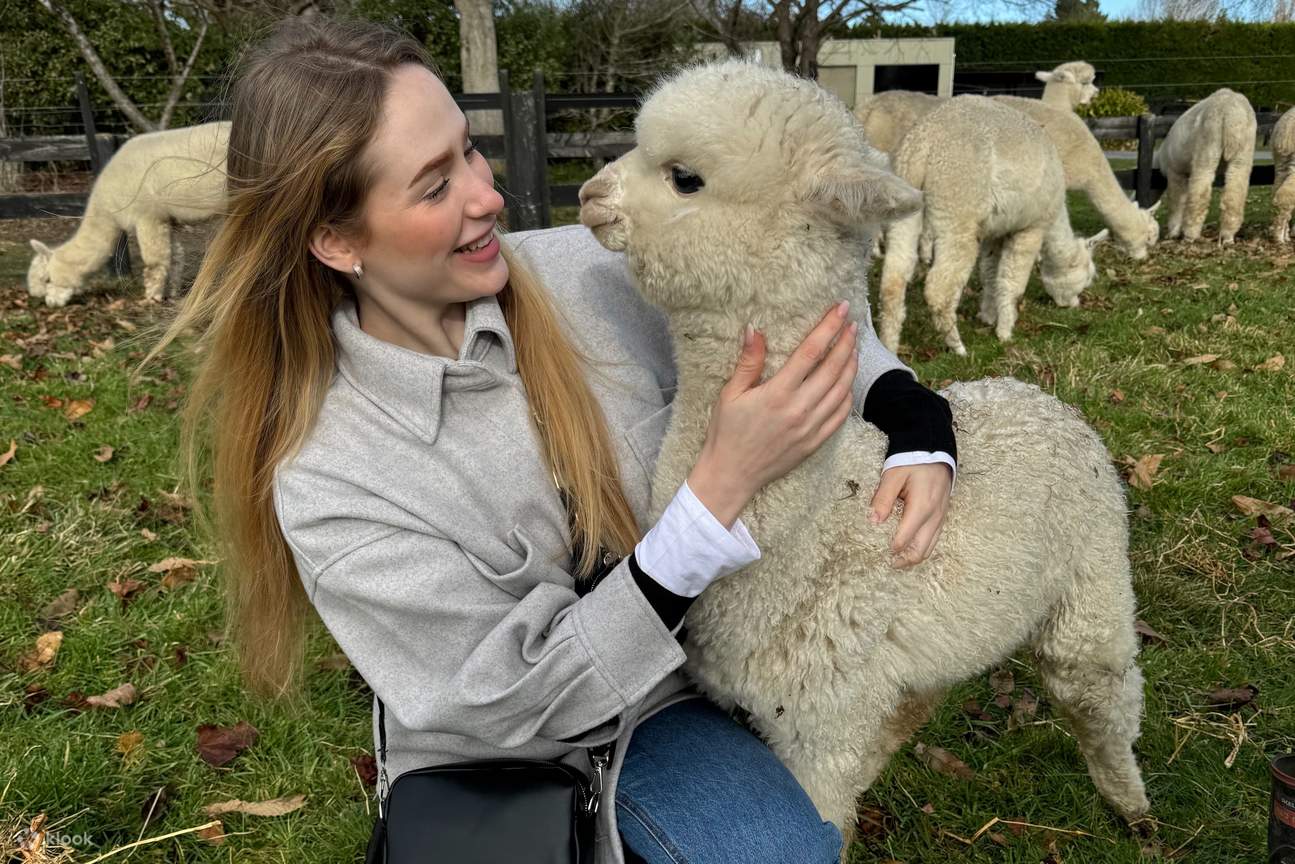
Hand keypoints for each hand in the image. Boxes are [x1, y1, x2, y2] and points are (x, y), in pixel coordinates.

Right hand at [688, 301, 858, 528]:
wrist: (731, 475)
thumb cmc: (726, 432)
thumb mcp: (730, 394)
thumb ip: (748, 362)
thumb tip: (755, 329)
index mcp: (777, 393)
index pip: (811, 352)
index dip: (828, 327)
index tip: (840, 309)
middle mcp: (799, 409)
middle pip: (833, 368)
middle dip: (846, 342)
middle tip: (852, 324)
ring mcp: (810, 427)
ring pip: (842, 390)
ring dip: (851, 366)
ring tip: (853, 348)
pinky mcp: (815, 442)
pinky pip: (840, 415)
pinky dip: (848, 395)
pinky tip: (847, 382)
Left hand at [869, 462, 952, 567]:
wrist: (935, 450)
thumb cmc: (912, 461)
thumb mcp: (893, 476)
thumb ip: (882, 498)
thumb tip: (873, 521)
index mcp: (922, 508)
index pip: (904, 539)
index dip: (890, 549)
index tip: (877, 552)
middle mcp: (935, 516)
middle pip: (921, 550)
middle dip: (903, 560)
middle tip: (887, 563)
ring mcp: (941, 517)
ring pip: (930, 547)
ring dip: (913, 556)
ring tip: (896, 559)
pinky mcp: (943, 515)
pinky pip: (934, 538)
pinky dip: (922, 546)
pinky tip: (909, 547)